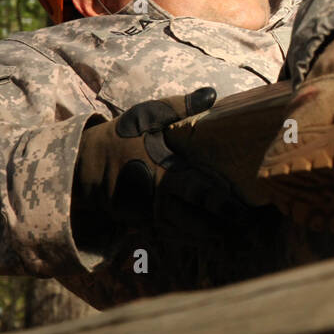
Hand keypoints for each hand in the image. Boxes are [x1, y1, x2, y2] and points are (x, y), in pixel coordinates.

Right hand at [71, 87, 235, 252]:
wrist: (83, 164)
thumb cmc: (121, 136)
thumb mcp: (148, 115)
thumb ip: (181, 106)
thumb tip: (212, 94)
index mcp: (163, 172)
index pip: (199, 192)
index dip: (222, 204)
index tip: (244, 211)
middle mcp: (157, 199)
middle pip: (196, 222)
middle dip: (222, 229)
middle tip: (250, 231)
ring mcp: (149, 215)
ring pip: (184, 233)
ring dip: (210, 236)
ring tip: (237, 238)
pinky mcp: (142, 223)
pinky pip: (172, 234)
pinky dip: (192, 237)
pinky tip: (212, 238)